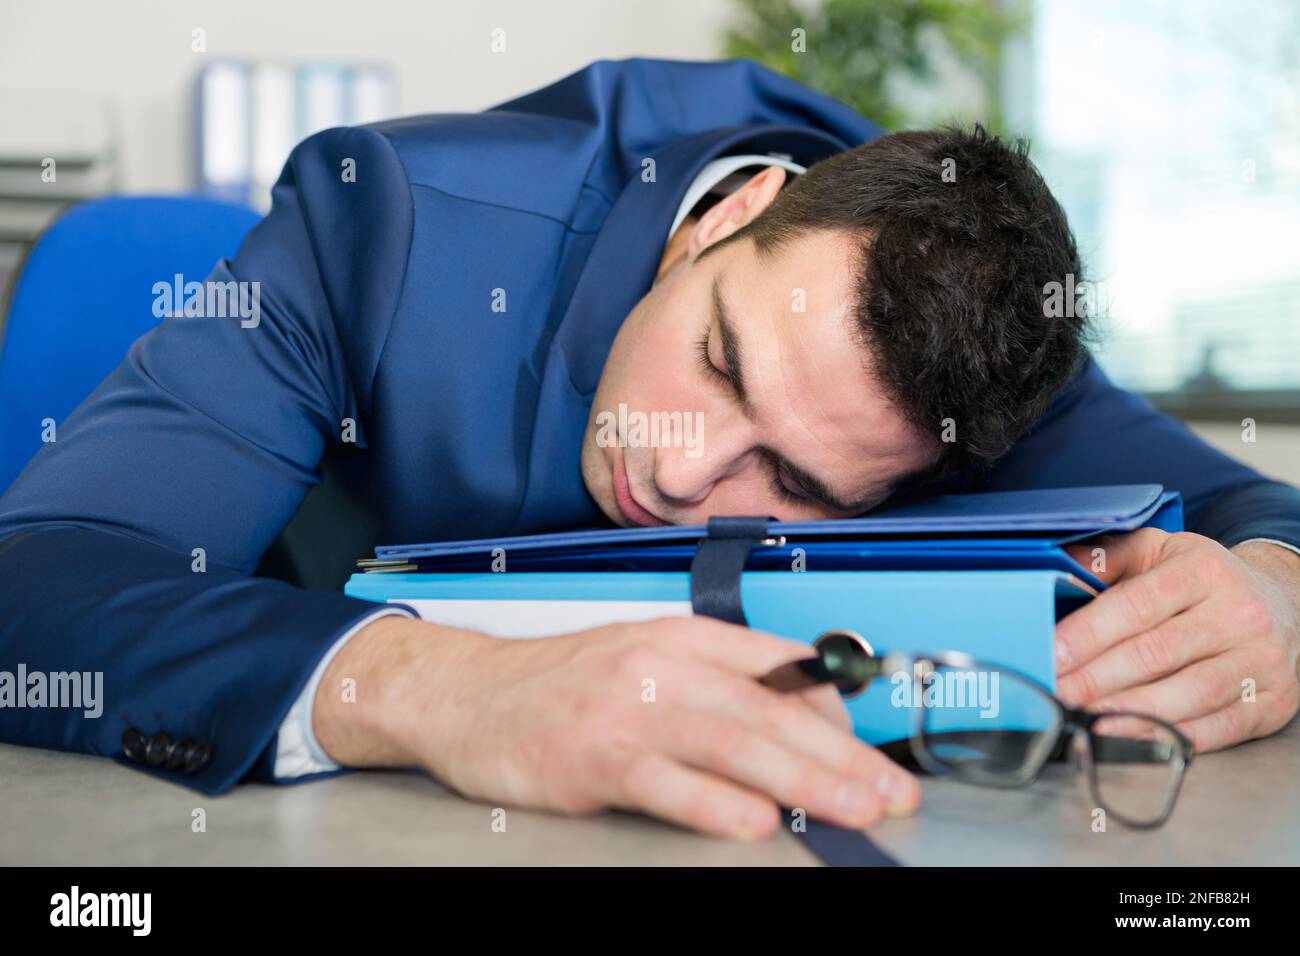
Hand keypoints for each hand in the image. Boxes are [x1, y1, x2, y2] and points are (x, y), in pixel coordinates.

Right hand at [314, 614, 920, 839]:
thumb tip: (796, 723)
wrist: (467, 694)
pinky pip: (667, 783)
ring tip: (855, 808)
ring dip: (804, 779)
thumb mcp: (644, 660)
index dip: (835, 707)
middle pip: (768, 709)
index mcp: (679, 636)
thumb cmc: (562, 684)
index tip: (870, 747)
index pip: (778, 664)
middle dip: (841, 754)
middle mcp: (659, 665)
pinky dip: (716, 803)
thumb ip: (714, 684)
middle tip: (890, 790)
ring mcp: (625, 710)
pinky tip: (757, 821)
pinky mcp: (592, 757)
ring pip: (733, 741)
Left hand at [1059, 529, 1299, 751]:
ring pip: (1189, 693)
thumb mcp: (1161, 550)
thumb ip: (1109, 558)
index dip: (1089, 633)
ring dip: (1132, 710)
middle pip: (1157, 652)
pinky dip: (1172, 736)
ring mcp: (1259, 659)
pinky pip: (1218, 726)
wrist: (1285, 603)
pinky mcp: (1272, 700)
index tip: (1053, 654)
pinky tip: (1134, 734)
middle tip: (1060, 692)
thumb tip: (1057, 566)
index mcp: (1203, 571)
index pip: (1136, 605)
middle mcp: (1238, 613)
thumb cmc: (1205, 580)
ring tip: (1088, 716)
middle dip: (1098, 677)